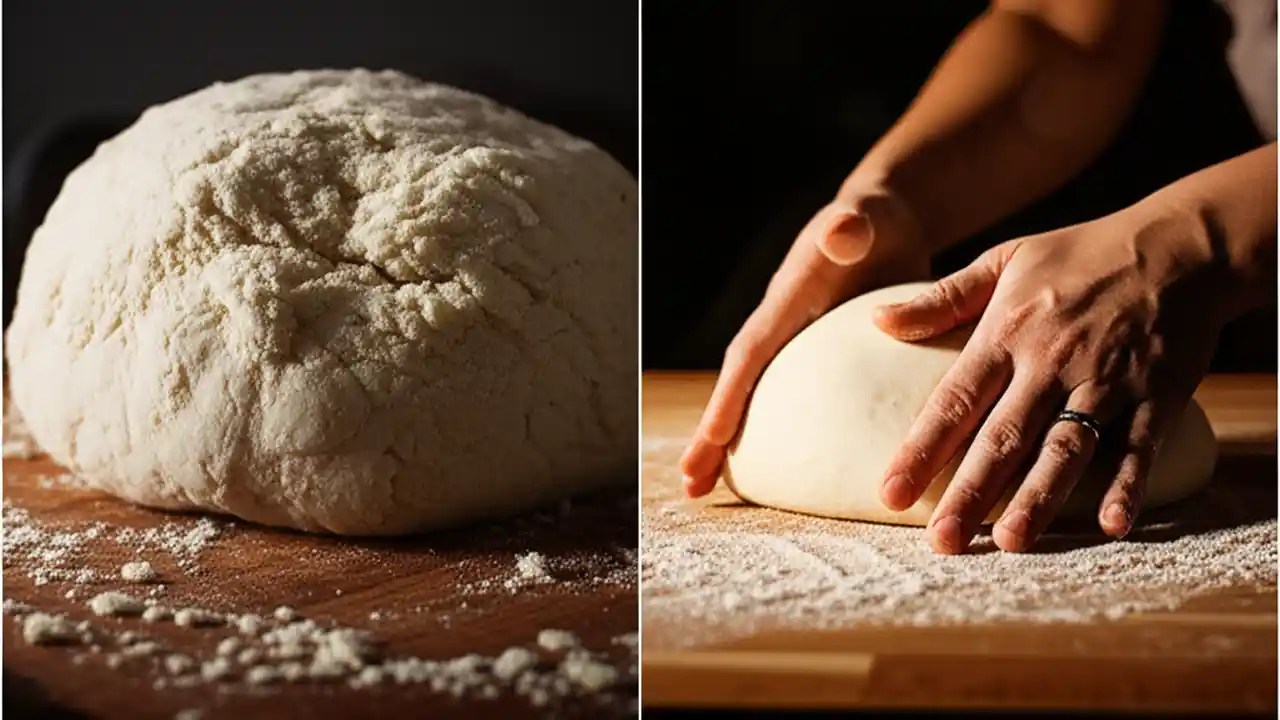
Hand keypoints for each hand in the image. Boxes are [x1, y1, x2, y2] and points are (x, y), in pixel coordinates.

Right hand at [681, 180, 929, 497]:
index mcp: (786, 298)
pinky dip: (759, 436)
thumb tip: (842, 229)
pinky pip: (777, 403)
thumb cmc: (874, 223)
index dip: (730, 393)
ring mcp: (786, 344)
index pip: (753, 350)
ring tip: (700, 490)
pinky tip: (758, 475)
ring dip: (722, 444)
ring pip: (749, 399)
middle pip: (736, 385)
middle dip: (710, 433)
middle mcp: (776, 325)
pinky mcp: (804, 360)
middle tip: (689, 481)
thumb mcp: (866, 219)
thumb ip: (852, 226)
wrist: (876, 223)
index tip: (712, 435)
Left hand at [874, 200, 1230, 553]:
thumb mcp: (1004, 260)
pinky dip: (1127, 485)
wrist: (1181, 245)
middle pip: (1004, 436)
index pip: (954, 400)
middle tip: (942, 541)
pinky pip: (1139, 446)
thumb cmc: (1081, 255)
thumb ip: (941, 299)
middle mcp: (1052, 361)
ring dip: (1039, 497)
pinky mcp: (1158, 394)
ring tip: (1010, 541)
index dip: (921, 449)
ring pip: (1066, 447)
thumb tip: (876, 320)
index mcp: (1007, 331)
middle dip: (970, 491)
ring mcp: (1106, 380)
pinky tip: (1110, 524)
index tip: (891, 493)